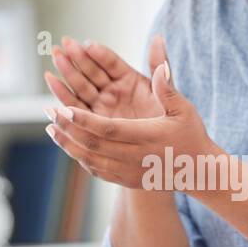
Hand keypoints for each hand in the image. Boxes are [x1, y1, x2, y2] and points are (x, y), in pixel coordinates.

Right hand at [45, 35, 167, 119]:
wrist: (163, 150)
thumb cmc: (168, 120)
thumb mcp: (167, 92)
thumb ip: (160, 65)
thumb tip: (158, 37)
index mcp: (130, 80)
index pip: (112, 63)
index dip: (100, 54)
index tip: (88, 44)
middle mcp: (113, 90)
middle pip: (92, 71)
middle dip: (77, 57)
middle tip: (64, 43)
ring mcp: (101, 104)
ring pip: (81, 85)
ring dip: (67, 70)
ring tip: (55, 56)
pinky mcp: (91, 120)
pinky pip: (75, 105)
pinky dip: (63, 93)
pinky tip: (51, 79)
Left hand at [45, 54, 215, 189]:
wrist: (198, 172)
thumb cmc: (191, 135)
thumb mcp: (184, 109)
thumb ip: (167, 88)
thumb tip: (160, 66)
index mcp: (146, 137)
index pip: (108, 129)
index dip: (84, 120)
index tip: (64, 108)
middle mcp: (134, 157)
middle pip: (93, 144)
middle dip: (68, 128)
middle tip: (49, 112)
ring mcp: (128, 171)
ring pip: (90, 159)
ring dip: (68, 143)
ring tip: (50, 127)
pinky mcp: (125, 180)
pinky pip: (96, 170)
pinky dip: (78, 157)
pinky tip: (68, 144)